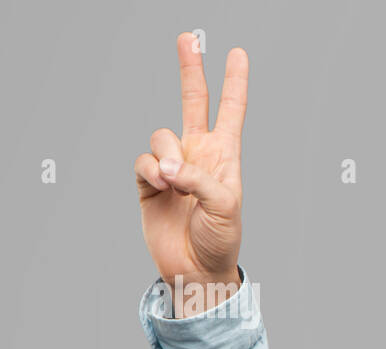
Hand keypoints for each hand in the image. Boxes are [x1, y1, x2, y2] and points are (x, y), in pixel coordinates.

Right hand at [134, 33, 247, 314]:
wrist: (197, 269)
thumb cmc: (221, 239)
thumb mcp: (224, 207)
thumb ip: (199, 179)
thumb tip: (168, 166)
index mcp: (225, 156)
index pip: (230, 111)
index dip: (235, 82)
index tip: (238, 53)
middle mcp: (198, 155)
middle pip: (192, 102)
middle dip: (190, 70)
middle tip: (187, 38)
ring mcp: (172, 166)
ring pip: (160, 136)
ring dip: (166, 155)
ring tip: (174, 182)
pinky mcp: (148, 183)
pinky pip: (143, 161)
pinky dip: (151, 170)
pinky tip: (161, 186)